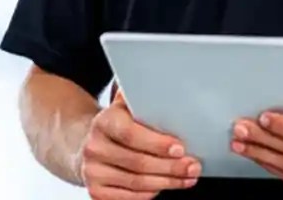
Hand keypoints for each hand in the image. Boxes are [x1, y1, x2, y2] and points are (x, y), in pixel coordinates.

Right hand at [79, 92, 201, 198]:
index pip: (131, 134)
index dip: (157, 143)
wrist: (89, 144)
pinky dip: (151, 193)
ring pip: (136, 183)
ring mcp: (93, 172)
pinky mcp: (96, 191)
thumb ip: (144, 100)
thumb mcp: (126, 106)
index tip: (180, 148)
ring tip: (187, 177)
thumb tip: (176, 93)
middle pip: (138, 162)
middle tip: (193, 166)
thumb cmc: (118, 124)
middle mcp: (94, 147)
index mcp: (104, 121)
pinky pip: (129, 197)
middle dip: (171, 167)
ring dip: (167, 182)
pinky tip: (166, 185)